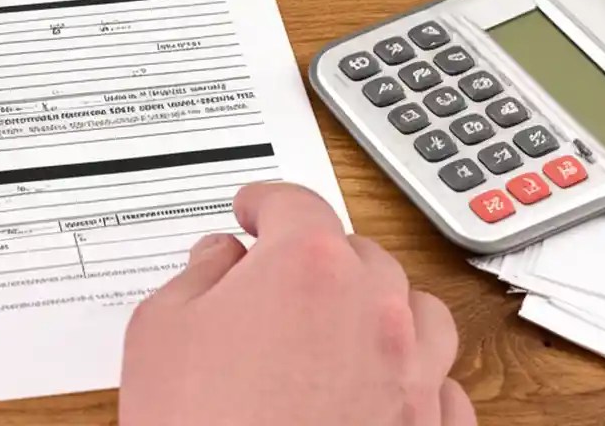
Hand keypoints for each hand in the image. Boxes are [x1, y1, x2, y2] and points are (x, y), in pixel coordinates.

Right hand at [120, 182, 474, 425]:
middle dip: (319, 256)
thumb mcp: (162, 330)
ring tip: (345, 321)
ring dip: (383, 307)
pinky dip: (416, 375)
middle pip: (360, 252)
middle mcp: (373, 311)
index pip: (296, 203)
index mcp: (308, 267)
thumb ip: (196, 276)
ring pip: (419, 313)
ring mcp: (411, 374)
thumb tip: (219, 257)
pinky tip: (385, 383)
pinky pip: (442, 386)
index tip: (254, 211)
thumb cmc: (199, 425)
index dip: (266, 201)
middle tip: (278, 276)